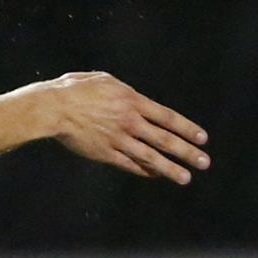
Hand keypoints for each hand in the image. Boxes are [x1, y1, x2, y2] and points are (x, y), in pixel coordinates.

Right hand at [41, 72, 208, 182]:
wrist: (53, 108)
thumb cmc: (75, 89)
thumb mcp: (104, 80)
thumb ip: (125, 92)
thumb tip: (138, 100)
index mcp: (131, 100)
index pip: (167, 117)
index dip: (187, 128)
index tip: (202, 138)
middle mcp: (129, 121)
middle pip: (164, 139)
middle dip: (187, 152)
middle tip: (204, 162)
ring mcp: (117, 139)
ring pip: (150, 157)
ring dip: (170, 168)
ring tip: (186, 178)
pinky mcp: (105, 153)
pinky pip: (129, 164)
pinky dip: (145, 171)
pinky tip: (156, 175)